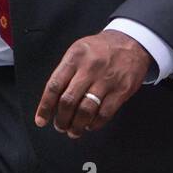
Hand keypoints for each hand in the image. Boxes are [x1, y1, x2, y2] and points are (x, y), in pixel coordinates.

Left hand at [34, 31, 151, 138]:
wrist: (131, 42)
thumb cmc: (101, 49)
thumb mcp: (79, 51)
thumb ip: (66, 72)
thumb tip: (52, 100)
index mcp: (75, 58)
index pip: (54, 86)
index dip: (45, 106)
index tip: (41, 120)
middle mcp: (89, 68)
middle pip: (69, 101)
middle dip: (62, 119)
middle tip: (60, 126)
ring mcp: (106, 80)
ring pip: (86, 110)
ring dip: (77, 125)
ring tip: (74, 130)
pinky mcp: (122, 90)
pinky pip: (105, 113)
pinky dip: (95, 123)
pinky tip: (90, 125)